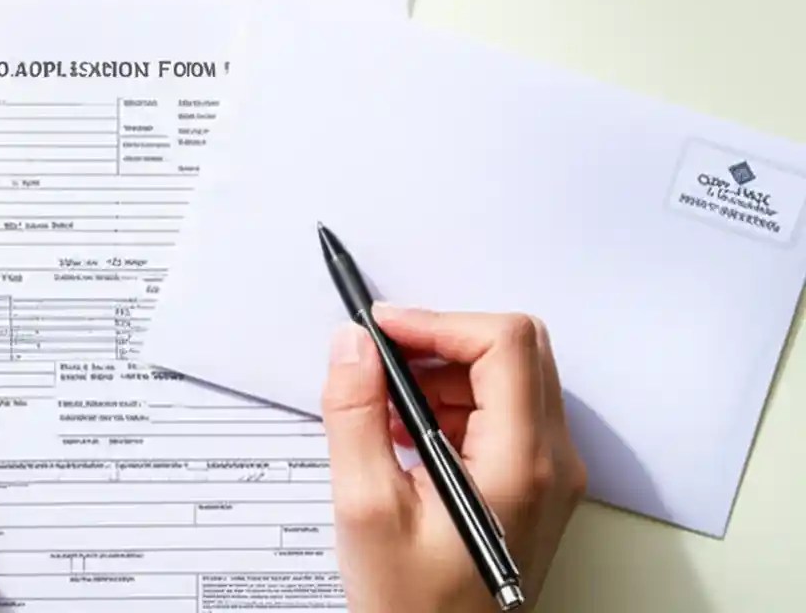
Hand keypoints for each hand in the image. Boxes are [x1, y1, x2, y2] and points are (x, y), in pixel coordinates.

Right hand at [321, 304, 585, 612]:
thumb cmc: (414, 609)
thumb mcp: (366, 509)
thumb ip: (356, 416)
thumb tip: (353, 348)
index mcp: (520, 464)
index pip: (504, 343)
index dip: (438, 322)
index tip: (385, 330)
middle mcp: (552, 463)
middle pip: (515, 351)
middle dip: (442, 343)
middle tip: (386, 360)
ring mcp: (550, 474)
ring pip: (510, 378)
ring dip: (446, 375)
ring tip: (387, 412)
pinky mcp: (535, 484)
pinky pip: (505, 414)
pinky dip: (456, 406)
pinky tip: (407, 437)